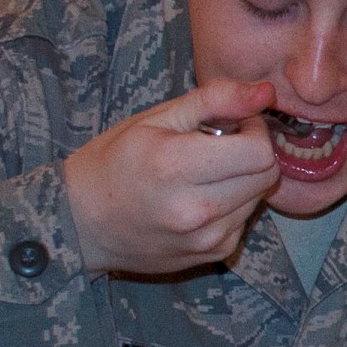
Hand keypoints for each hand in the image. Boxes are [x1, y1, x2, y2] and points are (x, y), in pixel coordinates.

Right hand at [64, 80, 281, 274]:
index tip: (233, 126)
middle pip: (266, 175)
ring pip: (257, 198)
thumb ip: (216, 100)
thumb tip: (267, 92)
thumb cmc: (114, 162)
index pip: (259, 151)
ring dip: (242, 180)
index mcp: (175, 167)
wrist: (80, 223)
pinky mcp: (212, 255)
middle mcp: (195, 210)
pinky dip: (232, 205)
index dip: (254, 130)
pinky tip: (199, 199)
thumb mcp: (156, 118)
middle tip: (219, 148)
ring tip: (203, 174)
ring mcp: (204, 238)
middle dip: (252, 154)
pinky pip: (243, 221)